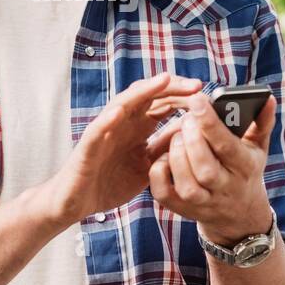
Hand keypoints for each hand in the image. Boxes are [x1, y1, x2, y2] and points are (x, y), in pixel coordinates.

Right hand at [44, 71, 204, 227]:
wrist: (76, 202)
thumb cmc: (108, 182)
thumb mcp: (147, 165)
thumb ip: (164, 147)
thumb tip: (190, 129)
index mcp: (136, 127)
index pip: (161, 103)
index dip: (183, 96)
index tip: (207, 96)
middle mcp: (121, 123)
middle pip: (147, 96)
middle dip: (171, 88)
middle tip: (196, 86)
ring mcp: (104, 132)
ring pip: (123, 104)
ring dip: (143, 92)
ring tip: (163, 81)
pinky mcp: (88, 147)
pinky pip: (97, 130)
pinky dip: (107, 119)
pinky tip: (120, 112)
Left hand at [146, 90, 277, 245]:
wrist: (239, 214)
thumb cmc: (245, 169)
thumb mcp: (258, 147)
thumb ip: (262, 122)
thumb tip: (267, 98)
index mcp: (245, 168)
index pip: (227, 146)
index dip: (210, 124)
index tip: (197, 100)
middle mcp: (225, 189)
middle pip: (205, 168)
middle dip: (192, 139)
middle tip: (187, 118)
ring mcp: (203, 203)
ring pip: (186, 185)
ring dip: (177, 156)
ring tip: (178, 136)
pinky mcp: (182, 209)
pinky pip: (164, 194)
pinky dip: (158, 174)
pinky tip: (164, 157)